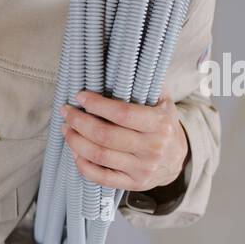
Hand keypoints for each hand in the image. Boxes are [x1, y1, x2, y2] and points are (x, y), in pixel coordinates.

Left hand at [60, 90, 188, 192]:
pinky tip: (75, 152)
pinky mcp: (133, 184)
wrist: (178, 160)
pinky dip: (84, 165)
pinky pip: (102, 178)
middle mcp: (152, 148)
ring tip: (66, 129)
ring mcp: (142, 169)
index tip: (80, 96)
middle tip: (66, 112)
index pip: (122, 114)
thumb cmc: (164, 124)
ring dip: (76, 141)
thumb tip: (122, 60)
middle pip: (106, 136)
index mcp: (160, 124)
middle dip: (79, 122)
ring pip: (100, 156)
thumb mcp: (163, 101)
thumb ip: (146, 83)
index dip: (97, 105)